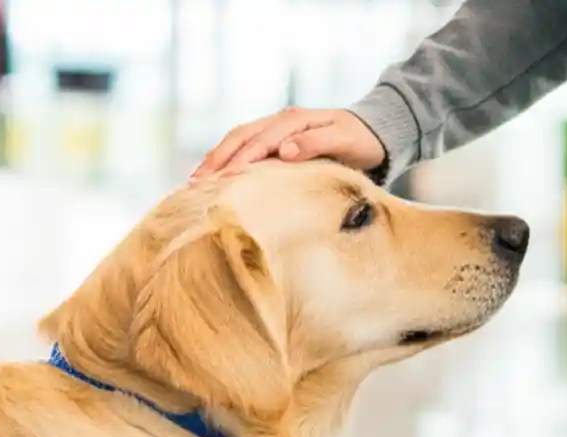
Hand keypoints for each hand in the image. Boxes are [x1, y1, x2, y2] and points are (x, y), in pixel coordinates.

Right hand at [190, 108, 385, 179]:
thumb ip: (315, 144)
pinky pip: (243, 146)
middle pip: (239, 138)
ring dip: (215, 159)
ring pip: (236, 140)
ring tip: (194, 181)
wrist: (372, 131)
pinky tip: (212, 174)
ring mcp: (275, 128)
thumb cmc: (360, 140)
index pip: (258, 143)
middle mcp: (279, 121)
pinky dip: (225, 158)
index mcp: (292, 121)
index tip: (222, 182)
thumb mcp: (344, 141)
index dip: (239, 162)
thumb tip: (283, 150)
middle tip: (196, 184)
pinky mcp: (274, 138)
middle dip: (216, 160)